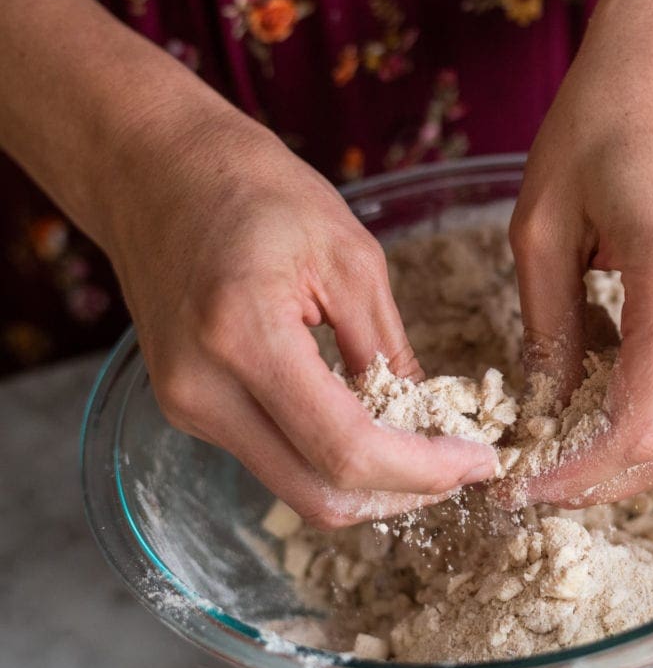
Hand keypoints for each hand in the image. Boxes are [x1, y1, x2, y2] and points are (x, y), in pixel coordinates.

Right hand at [104, 111, 497, 527]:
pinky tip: (377, 430)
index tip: (481, 461)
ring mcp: (188, 407)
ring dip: (372, 486)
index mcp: (245, 335)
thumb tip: (435, 425)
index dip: (424, 471)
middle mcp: (203, 389)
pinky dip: (334, 461)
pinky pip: (276, 461)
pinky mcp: (190, 410)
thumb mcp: (351, 257)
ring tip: (430, 451)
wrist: (155, 172)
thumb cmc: (258, 191)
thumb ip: (390, 349)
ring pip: (297, 490)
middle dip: (404, 494)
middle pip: (319, 495)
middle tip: (463, 467)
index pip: (345, 449)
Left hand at [509, 14, 652, 506]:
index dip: (573, 477)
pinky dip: (644, 415)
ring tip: (550, 443)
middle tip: (529, 479)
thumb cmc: (604, 115)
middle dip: (599, 483)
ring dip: (623, 453)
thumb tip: (542, 410)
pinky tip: (589, 396)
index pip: (638, 429)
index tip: (515, 487)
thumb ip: (547, 328)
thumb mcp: (542, 225)